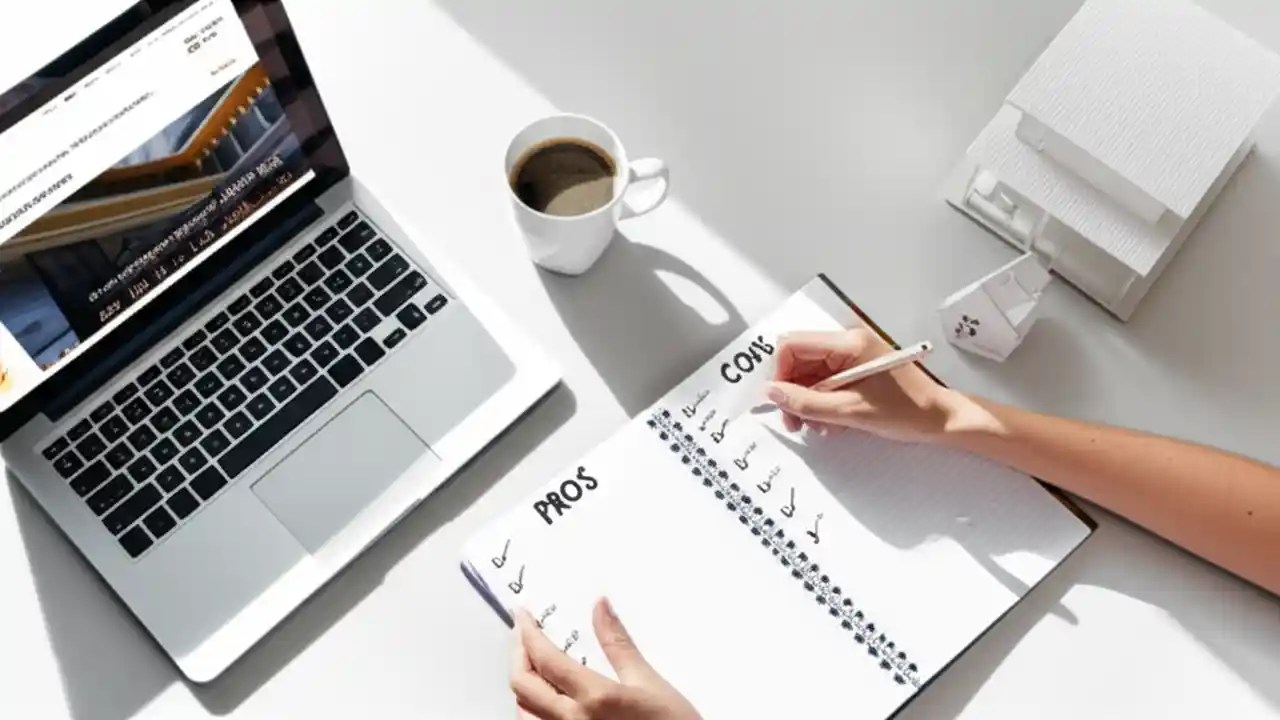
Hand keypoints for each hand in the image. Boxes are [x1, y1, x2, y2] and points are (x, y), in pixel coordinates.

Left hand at [510, 598, 700, 719]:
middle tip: (524, 632)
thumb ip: (617, 643)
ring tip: (530, 660)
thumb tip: (601, 608)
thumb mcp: (647, 680)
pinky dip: (530, 706)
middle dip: (517, 652)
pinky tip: (543, 696)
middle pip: (522, 683)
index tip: (524, 616)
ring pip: (522, 709)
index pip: (543, 658)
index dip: (527, 632)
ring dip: (521, 681)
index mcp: (593, 699)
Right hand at [767, 329, 957, 443]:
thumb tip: (771, 393)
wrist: (942, 419)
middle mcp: (849, 342)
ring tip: (817, 426)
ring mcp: (854, 355)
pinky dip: (822, 402)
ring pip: (810, 373)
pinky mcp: (858, 368)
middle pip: (799, 359)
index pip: (792, 345)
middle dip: (791, 391)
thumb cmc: (906, 413)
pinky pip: (826, 380)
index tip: (781, 403)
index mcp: (849, 344)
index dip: (779, 373)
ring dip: (807, 401)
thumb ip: (806, 403)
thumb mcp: (851, 412)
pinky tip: (832, 421)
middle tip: (794, 423)